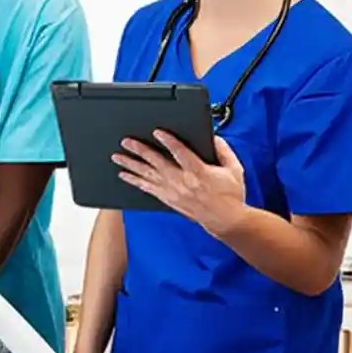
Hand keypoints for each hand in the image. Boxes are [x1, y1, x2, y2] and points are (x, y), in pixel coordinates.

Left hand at [113, 131, 247, 235]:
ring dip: (131, 165)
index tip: (158, 132)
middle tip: (127, 142)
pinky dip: (135, 181)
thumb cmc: (230, 195)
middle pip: (157, 163)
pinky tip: (125, 175)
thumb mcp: (233, 168)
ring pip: (148, 176)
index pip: (181, 153)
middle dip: (140, 151)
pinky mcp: (169, 199)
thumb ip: (222, 150)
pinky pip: (147, 189)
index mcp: (199, 172)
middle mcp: (183, 182)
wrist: (225, 220)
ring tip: (118, 157)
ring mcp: (173, 192)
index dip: (168, 141)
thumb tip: (212, 138)